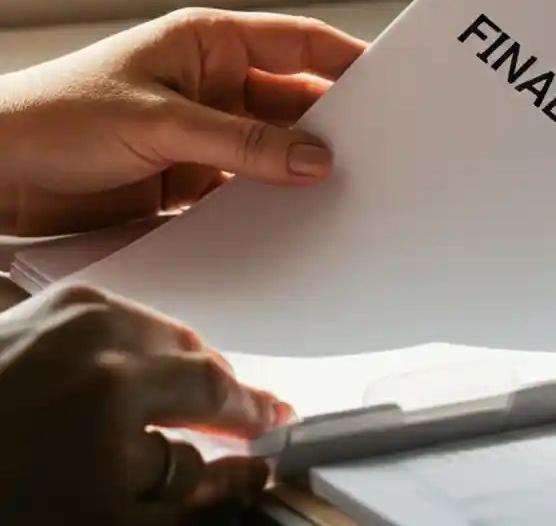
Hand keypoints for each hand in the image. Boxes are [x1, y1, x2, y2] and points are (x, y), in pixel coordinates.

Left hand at [0, 8, 366, 235]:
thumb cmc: (54, 118)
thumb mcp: (159, 123)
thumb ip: (243, 144)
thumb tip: (316, 159)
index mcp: (207, 44)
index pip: (297, 44)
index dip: (348, 61)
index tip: (392, 85)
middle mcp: (212, 85)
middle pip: (294, 103)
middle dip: (333, 126)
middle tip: (378, 152)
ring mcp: (203, 133)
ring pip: (274, 150)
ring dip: (301, 170)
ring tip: (346, 192)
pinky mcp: (189, 179)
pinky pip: (247, 188)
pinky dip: (271, 203)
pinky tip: (296, 220)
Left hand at [0, 283, 289, 523]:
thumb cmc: (7, 495)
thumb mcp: (106, 522)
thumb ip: (197, 499)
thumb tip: (252, 472)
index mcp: (116, 387)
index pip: (219, 395)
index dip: (253, 416)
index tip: (274, 427)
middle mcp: (93, 335)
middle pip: (194, 357)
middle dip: (217, 396)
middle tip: (240, 419)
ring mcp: (63, 314)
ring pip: (157, 331)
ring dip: (176, 368)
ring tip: (180, 404)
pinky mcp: (39, 306)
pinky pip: (114, 316)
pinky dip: (132, 345)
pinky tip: (126, 377)